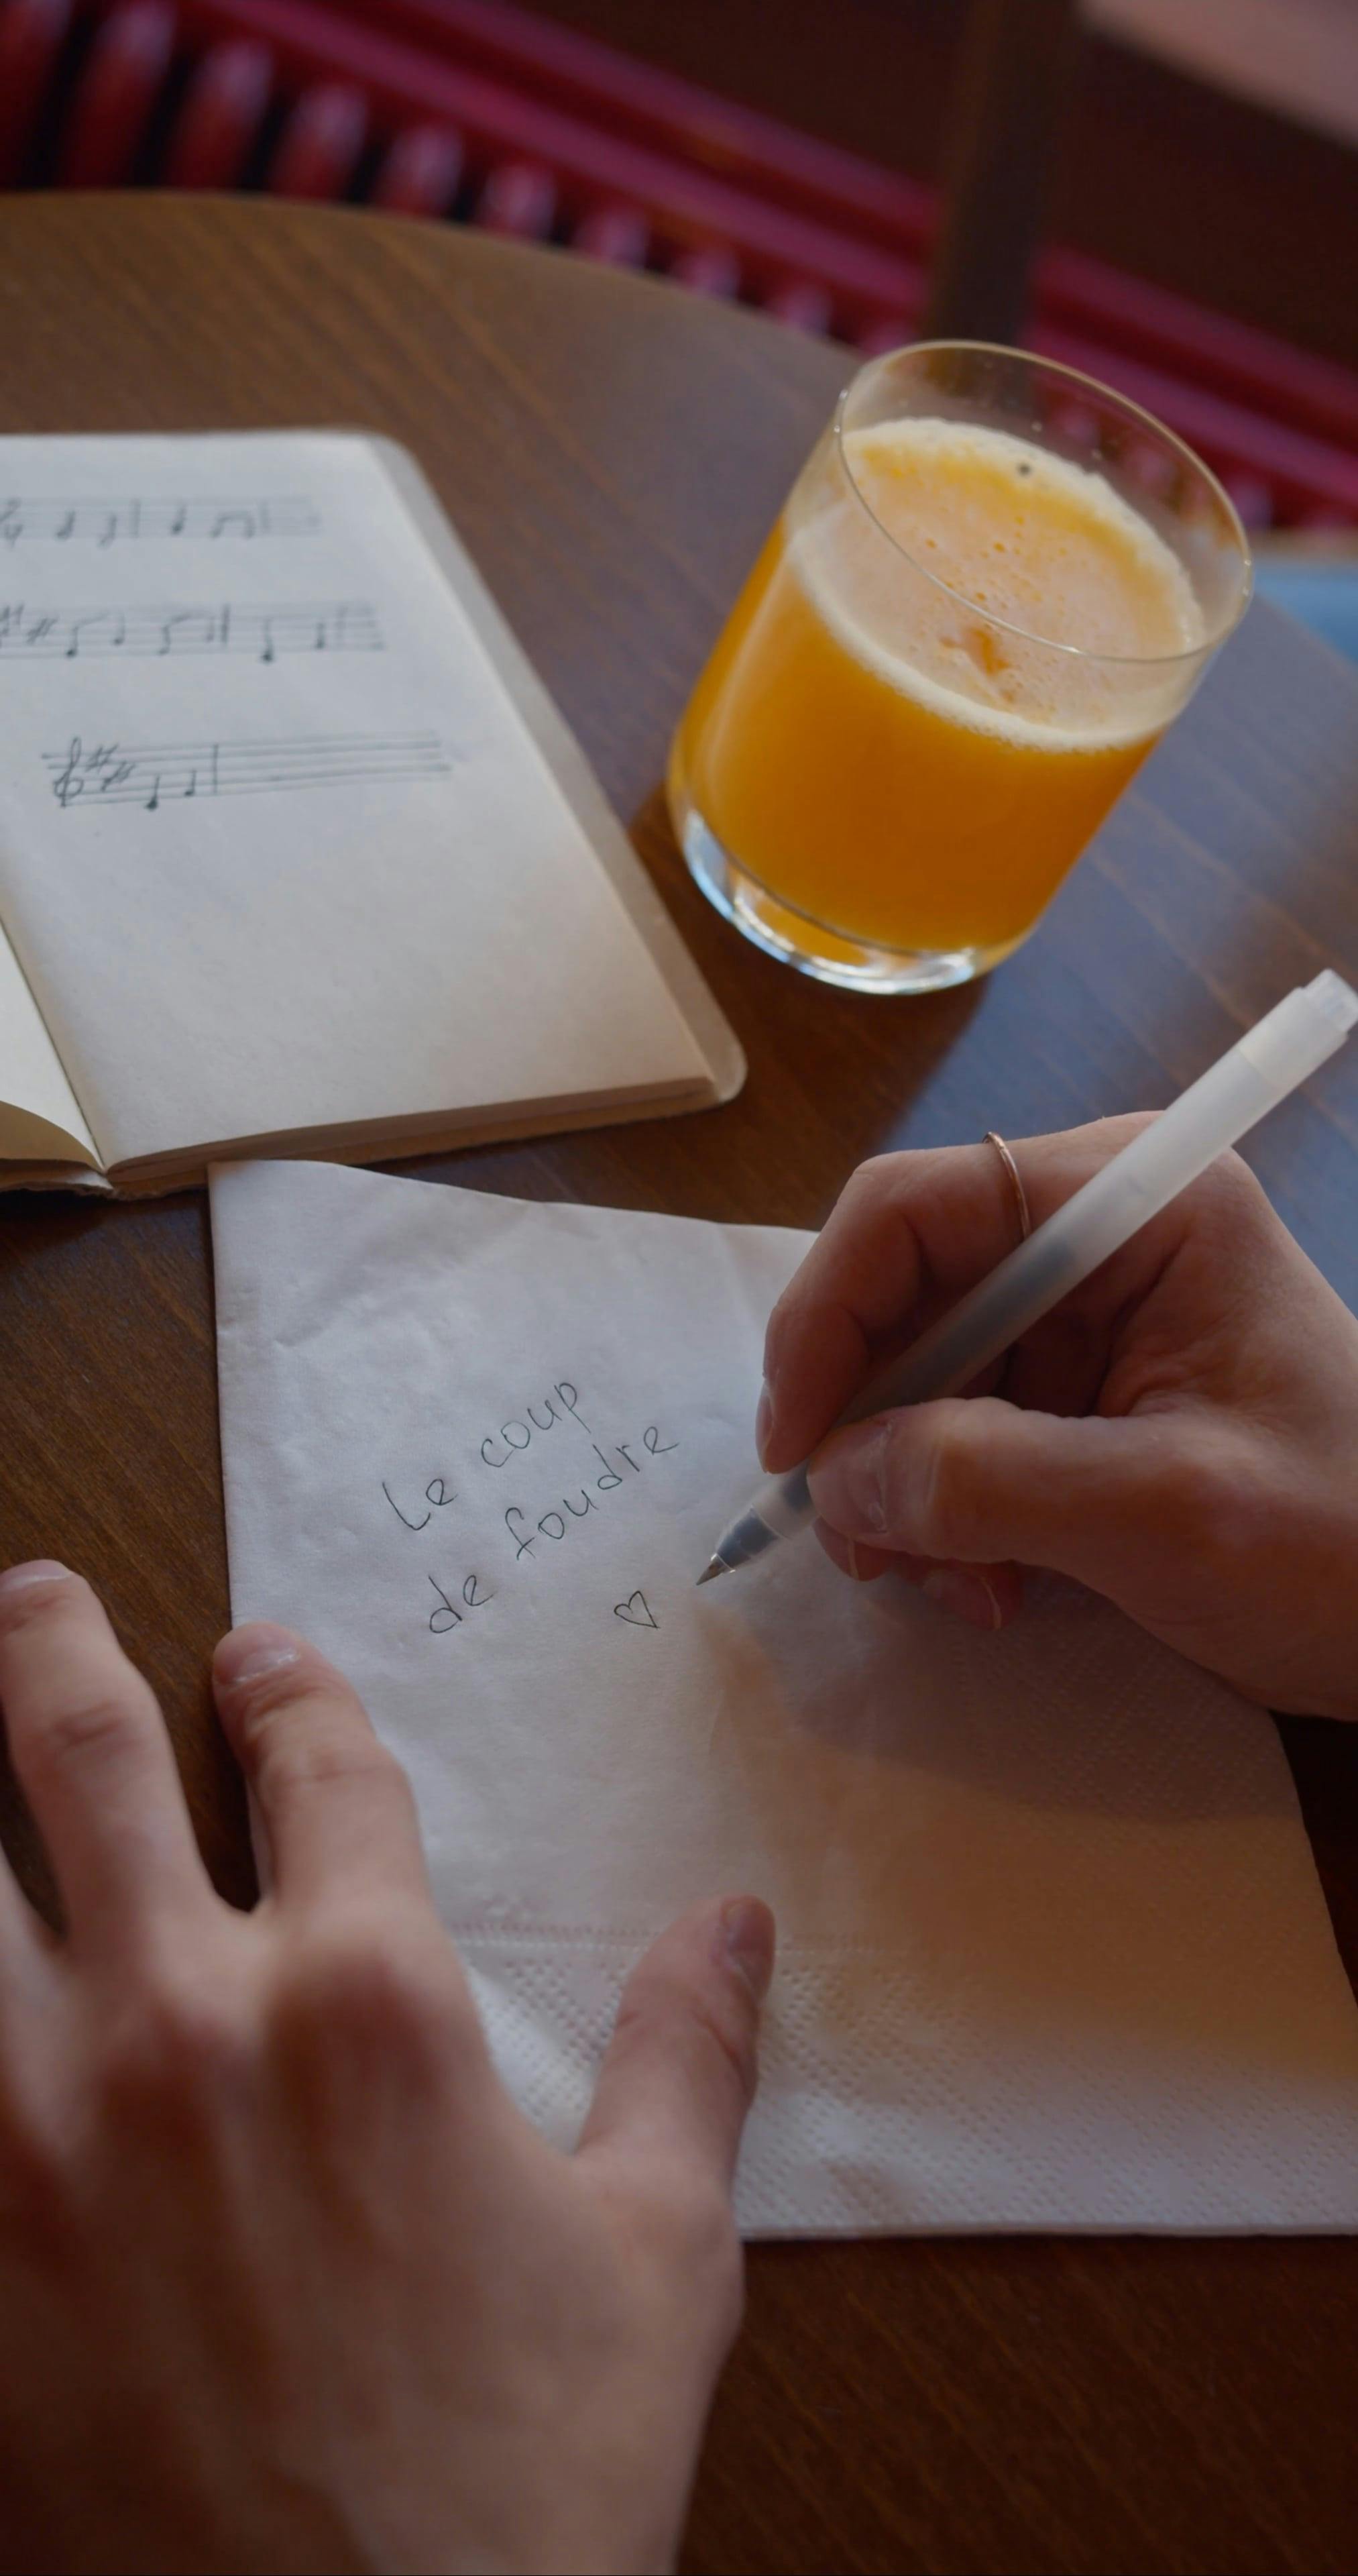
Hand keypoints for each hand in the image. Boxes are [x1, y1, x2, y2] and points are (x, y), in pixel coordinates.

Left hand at [0, 1563, 773, 2575]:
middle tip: (38, 1601)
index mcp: (372, 2005)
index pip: (322, 1769)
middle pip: (80, 1760)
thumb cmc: (517, 2493)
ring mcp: (42, 2128)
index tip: (263, 1661)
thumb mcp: (656, 2265)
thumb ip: (684, 2062)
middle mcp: (189, 2023)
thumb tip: (731, 1921)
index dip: (290, 1690)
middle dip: (53, 1653)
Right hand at [760, 1121, 1357, 1719]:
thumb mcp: (1166, 1514)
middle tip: (869, 1552)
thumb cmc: (1345, 1548)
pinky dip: (950, 1512)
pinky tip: (993, 1585)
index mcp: (1139, 1202)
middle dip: (872, 1426)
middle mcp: (1102, 1234)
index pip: (917, 1206)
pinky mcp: (1088, 1392)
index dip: (830, 1317)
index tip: (798, 1447)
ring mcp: (1094, 1314)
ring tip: (956, 1588)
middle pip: (907, 1294)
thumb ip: (989, 1481)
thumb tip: (835, 1479)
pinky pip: (965, 1430)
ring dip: (909, 1489)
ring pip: (922, 1374)